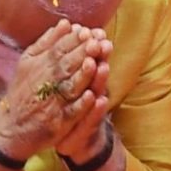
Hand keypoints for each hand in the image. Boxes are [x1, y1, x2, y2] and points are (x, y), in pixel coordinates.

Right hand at [0, 20, 98, 159]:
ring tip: (94, 63)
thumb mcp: (28, 63)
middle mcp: (45, 82)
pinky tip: (91, 96)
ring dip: (82, 75)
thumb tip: (66, 23)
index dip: (73, 40)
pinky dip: (80, 105)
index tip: (87, 31)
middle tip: (96, 42)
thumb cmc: (23, 91)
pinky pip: (71, 113)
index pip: (58, 49)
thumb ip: (47, 43)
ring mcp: (52, 103)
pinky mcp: (58, 123)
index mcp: (39, 65)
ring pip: (70, 87)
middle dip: (81, 53)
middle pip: (65, 65)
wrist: (10, 127)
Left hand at [54, 34, 113, 160]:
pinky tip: (100, 100)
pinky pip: (92, 117)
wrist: (72, 141)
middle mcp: (91, 92)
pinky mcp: (86, 128)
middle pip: (96, 73)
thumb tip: (69, 30)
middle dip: (100, 58)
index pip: (89, 59)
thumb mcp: (68, 84)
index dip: (93, 46)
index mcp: (83, 80)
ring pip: (97, 92)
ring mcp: (90, 110)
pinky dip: (96, 109)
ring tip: (102, 67)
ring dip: (100, 80)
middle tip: (102, 44)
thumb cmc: (68, 108)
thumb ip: (69, 60)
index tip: (95, 32)